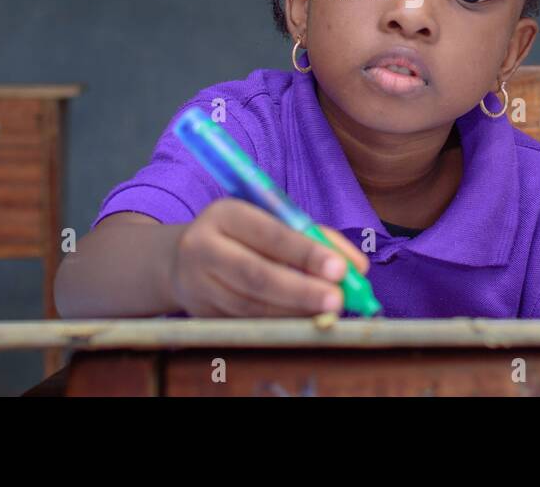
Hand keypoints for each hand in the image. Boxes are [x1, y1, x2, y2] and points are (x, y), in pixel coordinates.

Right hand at [169, 198, 370, 316]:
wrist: (181, 260)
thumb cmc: (243, 236)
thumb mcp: (270, 220)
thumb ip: (315, 237)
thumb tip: (357, 267)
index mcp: (225, 214)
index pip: (270, 234)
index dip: (306, 253)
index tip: (340, 269)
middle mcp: (205, 248)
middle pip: (256, 274)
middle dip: (301, 290)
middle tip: (338, 300)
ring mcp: (198, 285)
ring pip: (251, 305)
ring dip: (293, 312)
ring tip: (327, 313)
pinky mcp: (202, 314)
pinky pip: (246, 322)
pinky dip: (278, 324)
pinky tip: (303, 323)